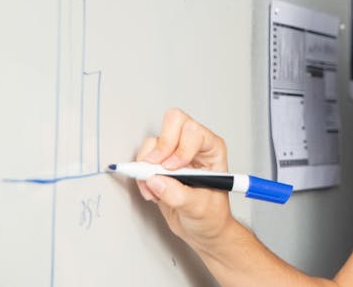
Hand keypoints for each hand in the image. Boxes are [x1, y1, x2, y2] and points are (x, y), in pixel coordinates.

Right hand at [136, 108, 236, 256]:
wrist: (203, 231)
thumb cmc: (212, 216)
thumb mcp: (200, 208)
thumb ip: (179, 195)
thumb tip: (156, 181)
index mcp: (212, 149)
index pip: (193, 131)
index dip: (180, 148)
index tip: (172, 168)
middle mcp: (193, 146)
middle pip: (173, 122)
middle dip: (160, 147)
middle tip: (155, 169)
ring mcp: (175, 153)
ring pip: (154, 141)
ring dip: (148, 166)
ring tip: (156, 188)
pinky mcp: (160, 165)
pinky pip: (143, 158)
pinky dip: (141, 175)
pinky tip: (152, 191)